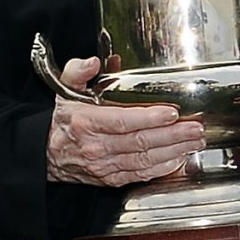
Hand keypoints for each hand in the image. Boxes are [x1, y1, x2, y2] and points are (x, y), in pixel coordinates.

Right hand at [44, 57, 203, 185]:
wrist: (44, 153)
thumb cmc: (62, 120)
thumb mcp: (65, 90)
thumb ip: (78, 71)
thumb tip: (93, 61)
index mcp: (86, 122)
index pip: (122, 121)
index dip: (149, 118)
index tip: (172, 112)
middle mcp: (96, 146)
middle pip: (140, 142)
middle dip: (172, 136)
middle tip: (195, 128)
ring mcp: (104, 165)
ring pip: (144, 160)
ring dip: (174, 151)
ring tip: (195, 141)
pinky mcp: (110, 178)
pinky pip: (140, 175)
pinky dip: (162, 168)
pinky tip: (180, 159)